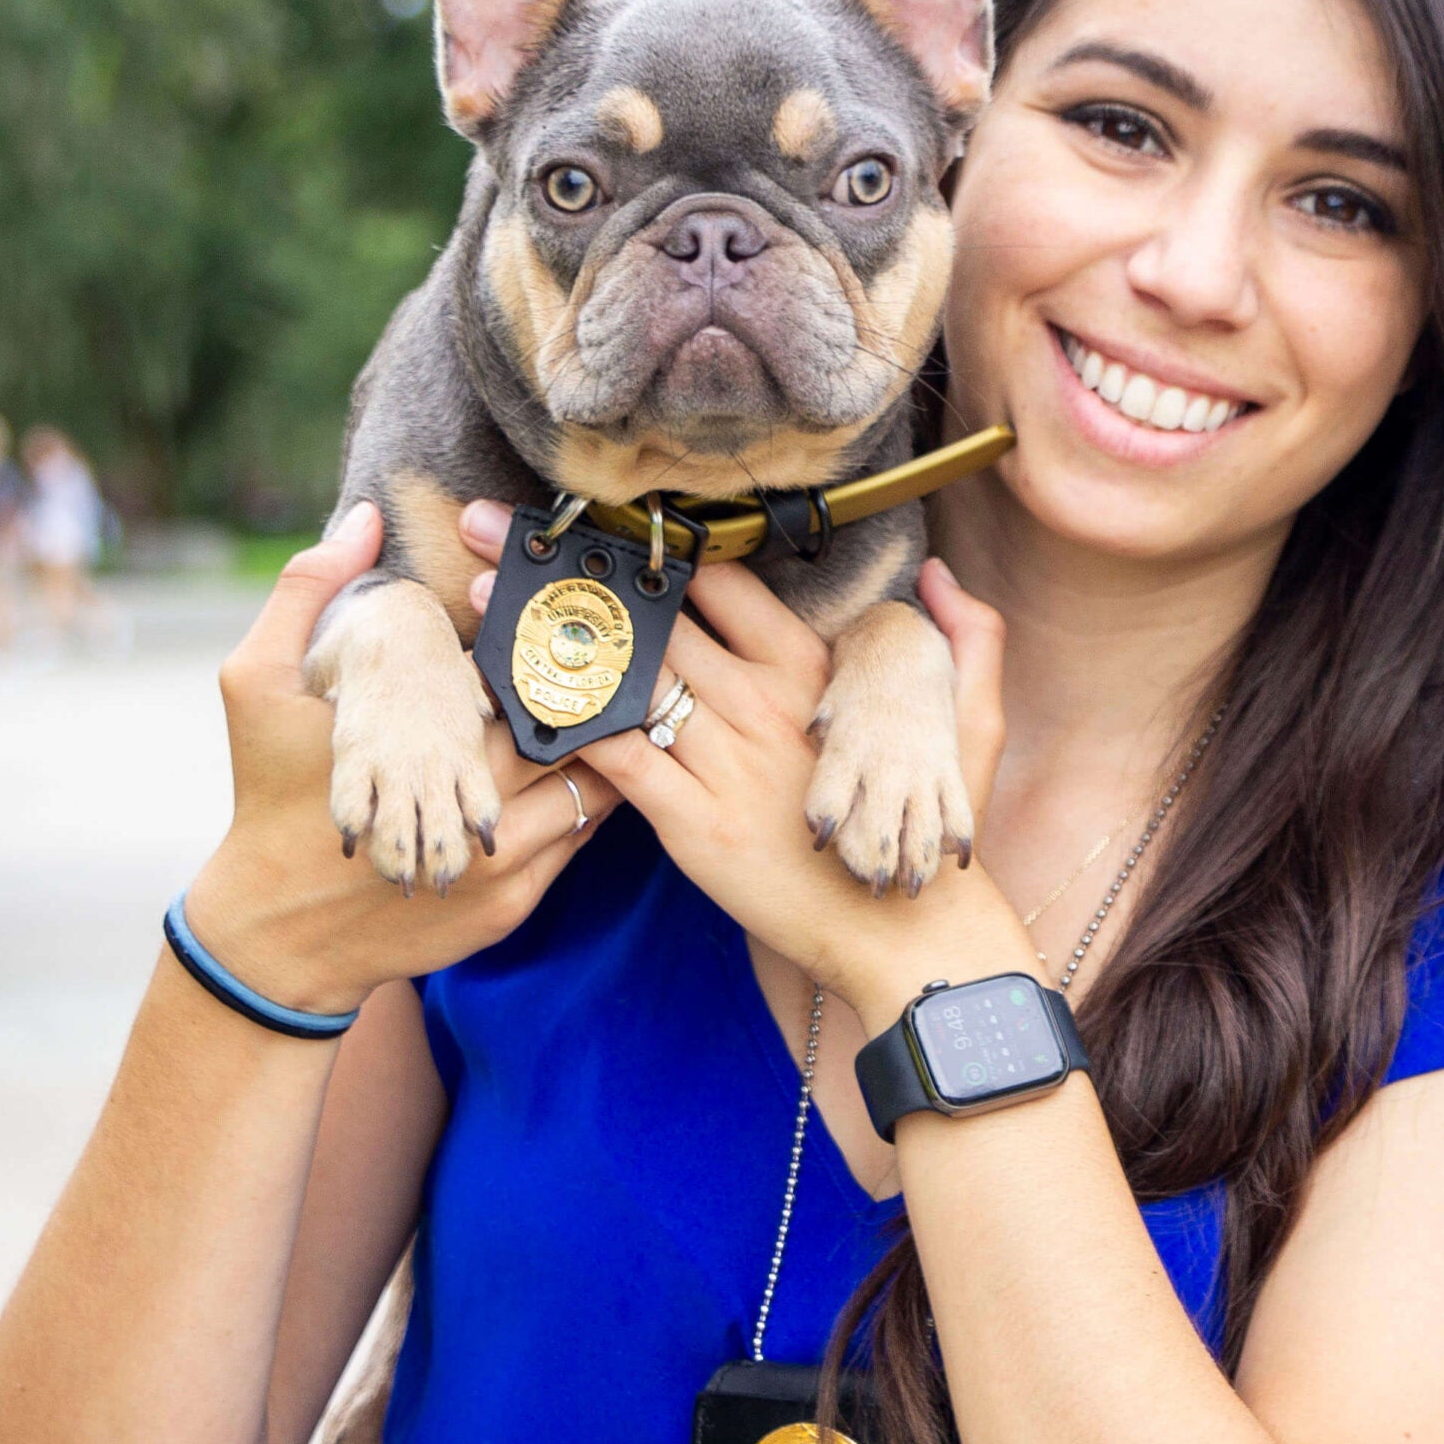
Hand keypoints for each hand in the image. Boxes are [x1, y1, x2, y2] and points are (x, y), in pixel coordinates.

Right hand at [183, 502, 616, 1016]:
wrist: (272, 936)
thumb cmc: (263, 797)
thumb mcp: (254, 684)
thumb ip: (305, 591)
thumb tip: (362, 517)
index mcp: (412, 740)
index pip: (508, 674)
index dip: (538, 641)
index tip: (555, 614)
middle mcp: (463, 802)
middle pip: (560, 730)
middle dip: (582, 692)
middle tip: (614, 651)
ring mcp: (493, 860)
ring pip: (586, 787)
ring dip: (599, 749)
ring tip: (619, 706)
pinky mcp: (509, 905)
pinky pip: (578, 840)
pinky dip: (589, 802)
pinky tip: (590, 768)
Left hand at [457, 501, 1029, 1026]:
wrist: (901, 932)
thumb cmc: (925, 827)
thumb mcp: (968, 724)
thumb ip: (965, 640)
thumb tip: (939, 573)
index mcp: (812, 666)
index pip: (718, 579)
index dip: (649, 541)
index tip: (591, 511)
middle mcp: (760, 700)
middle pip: (647, 613)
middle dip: (565, 566)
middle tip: (488, 528)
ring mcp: (721, 759)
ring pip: (617, 675)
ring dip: (541, 632)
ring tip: (475, 598)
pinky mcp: (689, 821)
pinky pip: (613, 758)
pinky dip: (560, 725)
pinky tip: (507, 700)